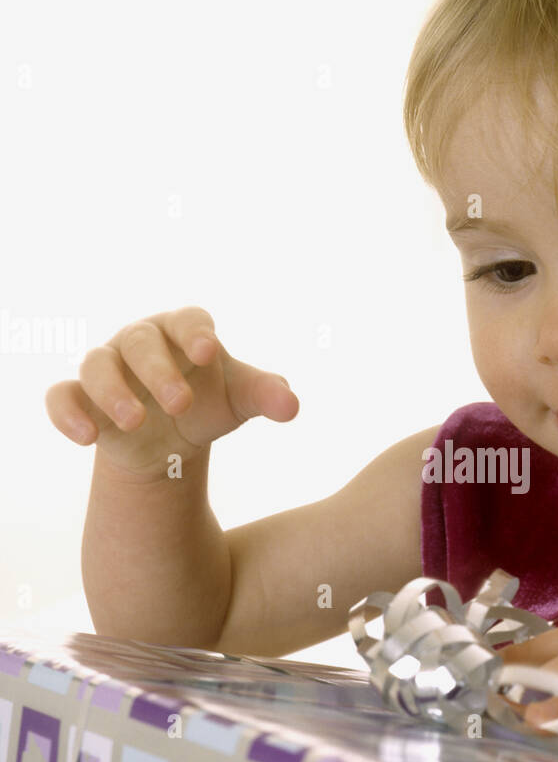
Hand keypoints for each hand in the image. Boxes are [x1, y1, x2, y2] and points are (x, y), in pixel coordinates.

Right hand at [45, 306, 298, 476]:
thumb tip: (291, 405)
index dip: (196, 331)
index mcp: (182, 332)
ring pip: (97, 365)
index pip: (188, 319)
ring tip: (137, 422)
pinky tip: (86, 437)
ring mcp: (107, 367)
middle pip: (141, 342)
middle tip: (181, 404)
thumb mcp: (239, 401)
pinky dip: (67, 413)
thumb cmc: (208, 405)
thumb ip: (265, 396)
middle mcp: (140, 342)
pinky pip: (61, 397)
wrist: (170, 443)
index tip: (210, 351)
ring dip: (114, 392)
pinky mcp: (81, 399)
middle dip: (158, 370)